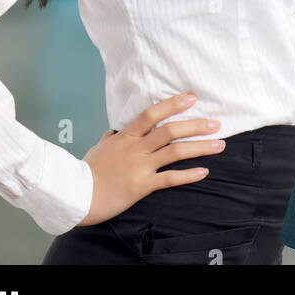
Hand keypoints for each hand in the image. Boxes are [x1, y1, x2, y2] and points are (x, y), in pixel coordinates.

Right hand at [79, 93, 224, 224]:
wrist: (75, 197)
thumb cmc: (85, 172)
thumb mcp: (98, 149)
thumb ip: (110, 138)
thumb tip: (114, 132)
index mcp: (125, 137)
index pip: (152, 114)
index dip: (173, 104)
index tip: (192, 98)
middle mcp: (135, 148)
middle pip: (170, 130)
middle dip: (196, 125)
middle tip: (216, 123)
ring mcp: (139, 167)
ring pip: (175, 152)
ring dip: (200, 147)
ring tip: (219, 144)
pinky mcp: (141, 186)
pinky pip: (169, 179)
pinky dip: (188, 175)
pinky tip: (203, 171)